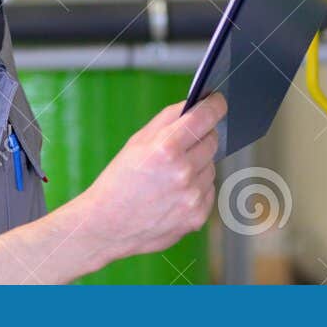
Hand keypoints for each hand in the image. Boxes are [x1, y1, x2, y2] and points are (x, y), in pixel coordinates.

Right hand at [68, 94, 226, 263]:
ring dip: (199, 164)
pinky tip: (175, 192)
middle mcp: (183, 172)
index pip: (203, 118)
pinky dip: (198, 187)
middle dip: (202, 137)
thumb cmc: (119, 180)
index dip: (215, 105)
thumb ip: (168, 118)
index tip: (218, 101)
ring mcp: (192, 197)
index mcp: (165, 148)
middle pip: (211, 140)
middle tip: (185, 143)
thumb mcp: (137, 142)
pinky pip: (209, 190)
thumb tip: (196, 104)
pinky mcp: (198, 217)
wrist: (108, 226)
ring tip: (172, 174)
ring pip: (212, 166)